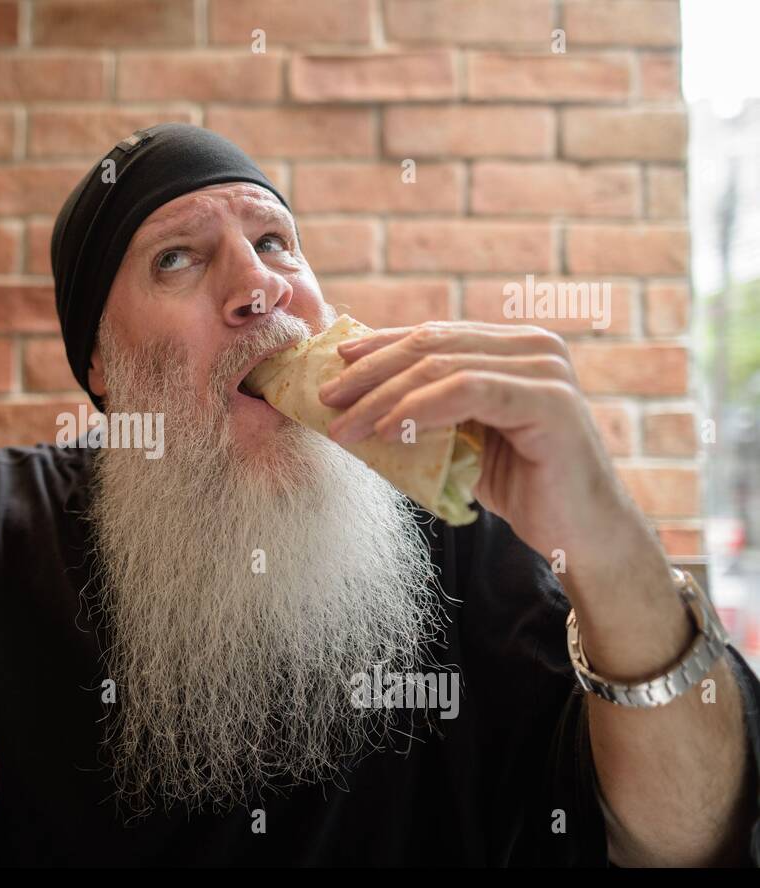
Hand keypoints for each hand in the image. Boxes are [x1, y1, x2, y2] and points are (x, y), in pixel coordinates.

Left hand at [317, 321, 635, 558]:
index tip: (333, 364)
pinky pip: (468, 391)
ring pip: (443, 366)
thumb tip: (352, 399)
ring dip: (383, 396)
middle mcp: (533, 346)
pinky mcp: (549, 401)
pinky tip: (388, 430)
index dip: (379, 345)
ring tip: (345, 425)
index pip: (434, 335)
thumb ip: (426, 409)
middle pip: (432, 344)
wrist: (579, 535)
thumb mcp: (461, 438)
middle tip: (326, 398)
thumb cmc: (520, 488)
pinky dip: (419, 408)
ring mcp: (545, 369)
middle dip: (370, 371)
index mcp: (513, 347)